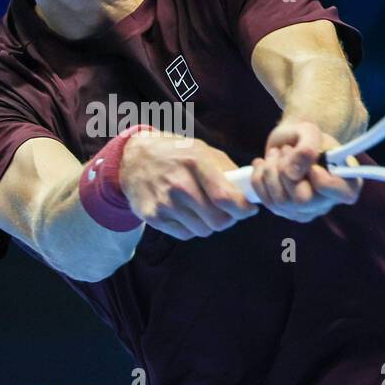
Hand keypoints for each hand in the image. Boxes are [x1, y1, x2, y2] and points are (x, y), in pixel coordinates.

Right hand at [119, 130, 259, 239]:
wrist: (133, 159)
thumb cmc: (175, 154)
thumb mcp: (202, 150)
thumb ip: (227, 170)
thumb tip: (250, 192)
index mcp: (195, 162)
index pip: (225, 197)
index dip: (243, 209)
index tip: (249, 209)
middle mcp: (178, 184)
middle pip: (217, 220)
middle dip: (228, 219)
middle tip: (227, 211)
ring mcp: (164, 202)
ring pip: (202, 230)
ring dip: (209, 224)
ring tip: (204, 210)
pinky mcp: (153, 217)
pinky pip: (185, 234)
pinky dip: (191, 228)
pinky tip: (187, 213)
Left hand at [250, 121, 361, 221]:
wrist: (289, 142)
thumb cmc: (305, 137)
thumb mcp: (309, 131)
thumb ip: (307, 147)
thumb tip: (292, 173)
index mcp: (347, 183)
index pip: (341, 194)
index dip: (322, 179)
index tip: (312, 163)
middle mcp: (328, 202)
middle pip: (302, 200)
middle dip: (286, 171)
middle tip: (286, 150)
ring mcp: (306, 211)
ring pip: (281, 202)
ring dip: (271, 171)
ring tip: (275, 153)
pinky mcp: (285, 211)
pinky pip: (266, 201)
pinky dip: (259, 178)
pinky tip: (262, 163)